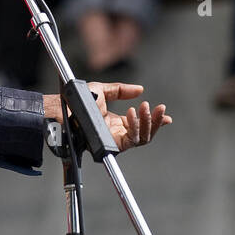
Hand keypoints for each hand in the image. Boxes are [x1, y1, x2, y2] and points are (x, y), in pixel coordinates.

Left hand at [45, 82, 170, 151]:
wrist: (68, 108)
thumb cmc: (79, 102)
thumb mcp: (104, 90)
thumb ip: (121, 90)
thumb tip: (139, 89)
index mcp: (117, 123)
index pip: (141, 125)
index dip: (155, 121)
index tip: (166, 115)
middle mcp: (118, 134)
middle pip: (145, 134)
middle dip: (156, 121)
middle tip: (160, 108)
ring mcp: (116, 140)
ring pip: (142, 138)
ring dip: (149, 123)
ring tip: (147, 107)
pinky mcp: (112, 144)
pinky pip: (132, 140)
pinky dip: (136, 126)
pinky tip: (134, 112)